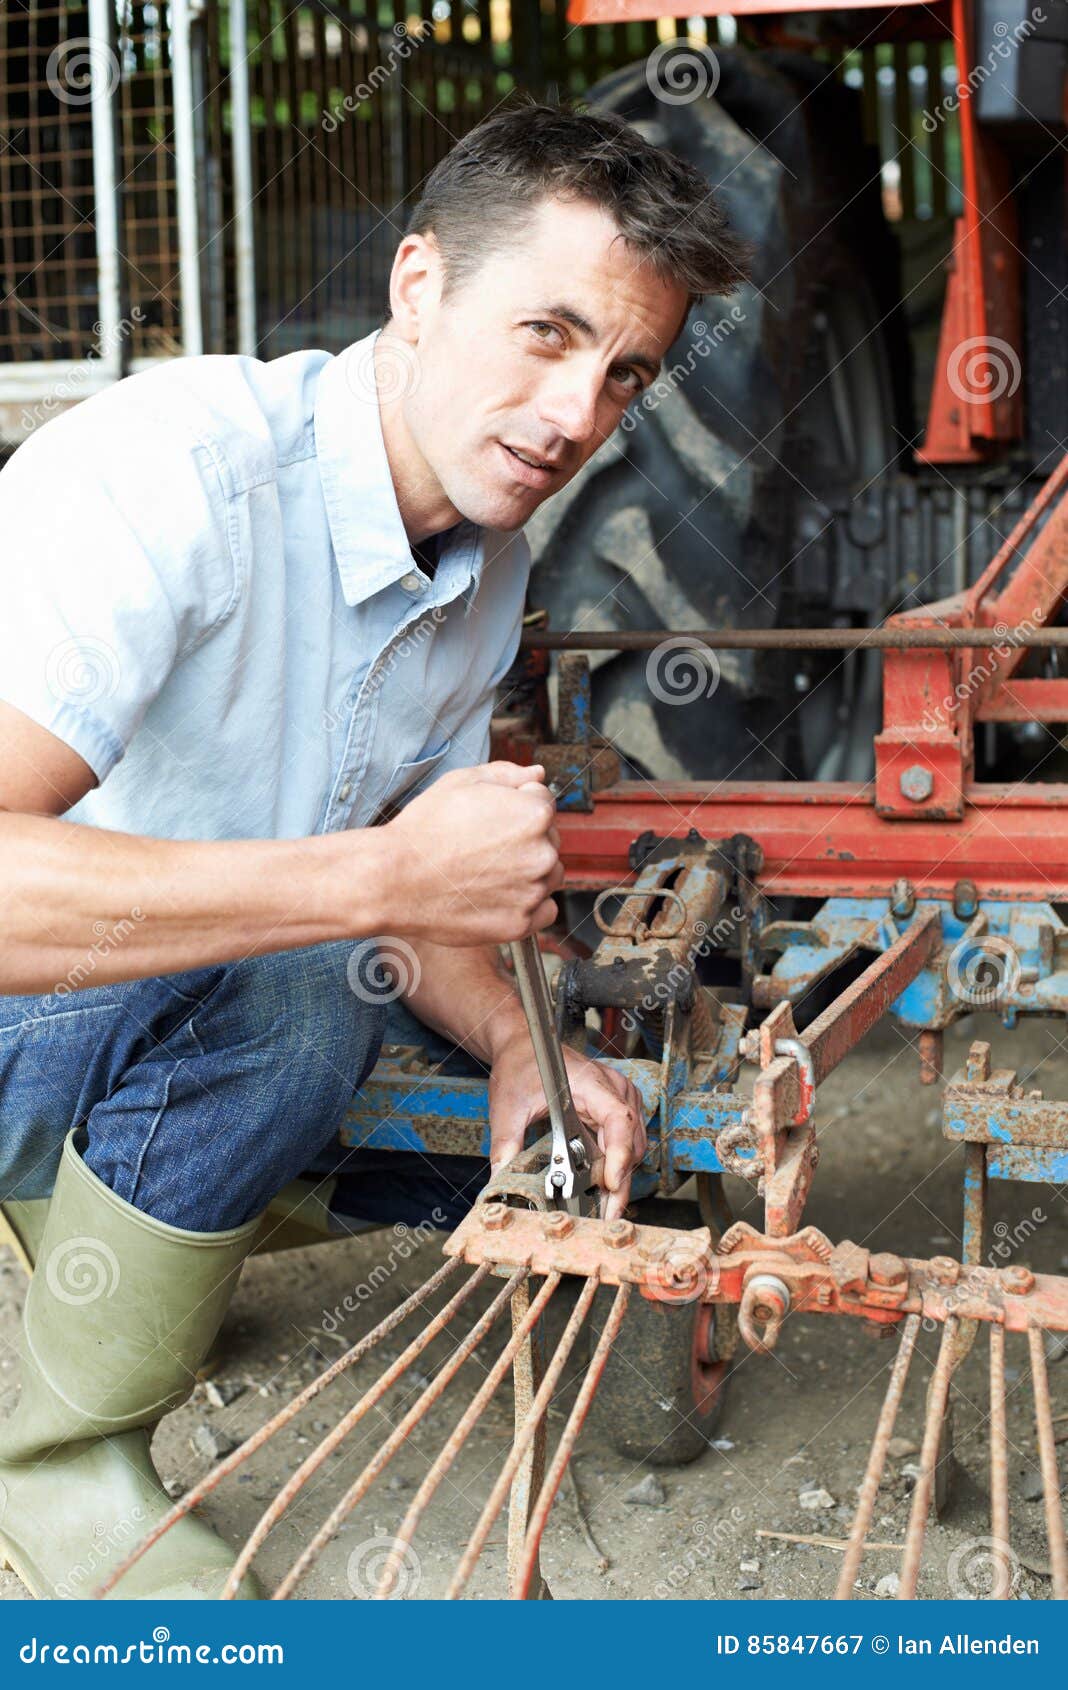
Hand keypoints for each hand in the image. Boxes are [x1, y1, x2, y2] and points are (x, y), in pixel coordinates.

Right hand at [379, 762, 562, 946]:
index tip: (492, 818)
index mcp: (534, 813)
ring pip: (549, 875)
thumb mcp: (462, 782)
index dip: (516, 805)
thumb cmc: (423, 830)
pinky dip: (528, 905)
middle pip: (550, 839)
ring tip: (488, 871)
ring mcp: (532, 891)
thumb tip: (537, 774)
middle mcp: (542, 853)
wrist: (394, 878)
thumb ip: (507, 773)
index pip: (544, 802)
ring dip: (529, 872)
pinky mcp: (520, 923)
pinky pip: (544, 911)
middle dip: (525, 839)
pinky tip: (498, 896)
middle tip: (484, 846)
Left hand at [487, 1020, 647, 1220]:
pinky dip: (617, 1163)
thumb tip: (501, 1179)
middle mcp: (613, 1089)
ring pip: (633, 1144)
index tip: (611, 1184)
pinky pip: (626, 1139)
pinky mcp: (614, 1107)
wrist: (525, 1042)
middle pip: (631, 1141)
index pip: (619, 1120)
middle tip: (605, 1213)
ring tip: (603, 1205)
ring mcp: (618, 1097)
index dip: (619, 1155)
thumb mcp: (508, 1106)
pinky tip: (602, 1184)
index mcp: (591, 1083)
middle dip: (620, 1179)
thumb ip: (505, 1143)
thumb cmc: (522, 1062)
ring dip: (621, 1174)